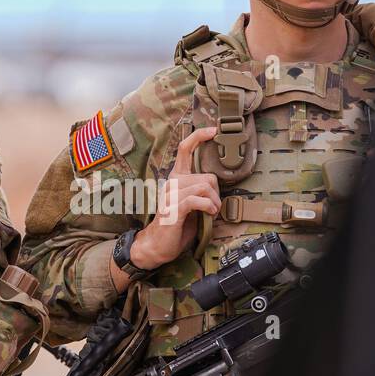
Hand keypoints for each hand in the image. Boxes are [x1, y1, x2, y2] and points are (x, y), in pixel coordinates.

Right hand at [129, 126, 220, 270]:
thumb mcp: (190, 204)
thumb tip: (216, 186)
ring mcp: (171, 195)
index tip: (215, 130)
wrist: (157, 245)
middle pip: (207, 176)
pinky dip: (208, 207)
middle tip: (213, 208)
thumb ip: (200, 191)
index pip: (185, 149)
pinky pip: (197, 200)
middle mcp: (172, 183)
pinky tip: (208, 214)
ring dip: (214, 202)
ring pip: (204, 186)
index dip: (199, 136)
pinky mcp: (173, 209)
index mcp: (176, 178)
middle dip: (217, 194)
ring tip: (211, 213)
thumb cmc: (177, 225)